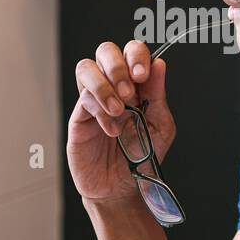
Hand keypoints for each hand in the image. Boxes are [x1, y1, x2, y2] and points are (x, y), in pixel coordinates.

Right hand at [67, 40, 174, 203]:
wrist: (122, 188)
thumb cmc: (141, 157)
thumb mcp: (160, 127)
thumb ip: (158, 95)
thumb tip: (160, 64)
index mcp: (135, 84)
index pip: (132, 52)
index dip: (137, 55)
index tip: (144, 75)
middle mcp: (113, 86)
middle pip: (106, 51)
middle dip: (118, 66)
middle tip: (130, 93)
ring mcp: (93, 100)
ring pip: (87, 68)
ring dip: (105, 86)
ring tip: (119, 110)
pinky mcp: (79, 117)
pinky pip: (84, 100)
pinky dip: (101, 112)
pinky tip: (113, 129)